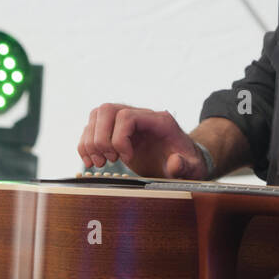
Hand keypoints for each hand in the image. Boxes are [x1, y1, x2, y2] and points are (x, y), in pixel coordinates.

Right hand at [77, 103, 206, 179]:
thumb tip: (175, 163)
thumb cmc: (189, 163)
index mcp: (160, 121)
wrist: (184, 162)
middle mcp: (141, 116)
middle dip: (101, 138)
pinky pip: (92, 127)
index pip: (127, 116)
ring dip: (91, 141)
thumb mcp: (193, 168)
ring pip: (96, 115)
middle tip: (110, 160)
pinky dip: (86, 144)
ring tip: (101, 162)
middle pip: (107, 110)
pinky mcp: (117, 131)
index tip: (126, 158)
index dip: (119, 138)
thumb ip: (185, 166)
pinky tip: (92, 161)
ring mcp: (127, 121)